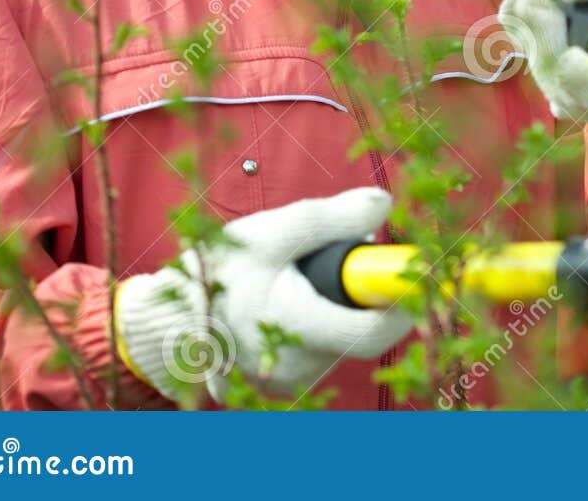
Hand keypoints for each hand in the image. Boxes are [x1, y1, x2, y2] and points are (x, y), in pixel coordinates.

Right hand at [115, 187, 410, 402]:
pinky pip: (323, 350)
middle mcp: (296, 368)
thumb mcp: (273, 231)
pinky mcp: (284, 385)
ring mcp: (289, 383)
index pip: (374, 331)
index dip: (403, 301)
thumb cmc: (220, 269)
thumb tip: (386, 203)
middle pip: (361, 330)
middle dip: (361, 293)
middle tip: (335, 260)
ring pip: (343, 339)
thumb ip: (332, 217)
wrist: (170, 314)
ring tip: (301, 281)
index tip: (418, 271)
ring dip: (339, 307)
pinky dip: (322, 323)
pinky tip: (295, 304)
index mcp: (295, 329)